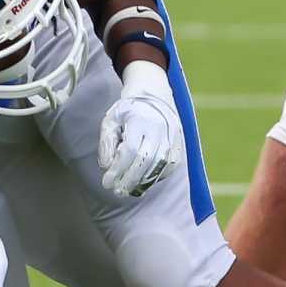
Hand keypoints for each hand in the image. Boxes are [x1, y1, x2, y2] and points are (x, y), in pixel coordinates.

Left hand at [99, 62, 180, 196]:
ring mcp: (172, 136)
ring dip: (144, 182)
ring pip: (160, 165)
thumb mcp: (110, 120)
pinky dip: (158, 176)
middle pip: (146, 160)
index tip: (106, 183)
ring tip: (129, 190)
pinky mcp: (179, 142)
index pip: (130, 150)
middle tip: (117, 192)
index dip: (118, 170)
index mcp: (140, 120)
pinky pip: (171, 165)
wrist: (153, 94)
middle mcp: (159, 128)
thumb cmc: (127, 110)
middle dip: (130, 180)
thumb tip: (107, 167)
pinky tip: (144, 181)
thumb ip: (107, 143)